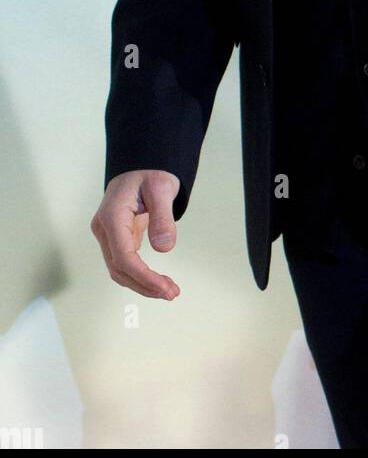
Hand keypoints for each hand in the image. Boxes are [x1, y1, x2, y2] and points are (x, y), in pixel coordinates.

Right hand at [91, 170, 181, 299]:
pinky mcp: (116, 238)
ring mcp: (107, 234)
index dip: (143, 276)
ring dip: (143, 284)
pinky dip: (141, 275)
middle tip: (172, 293)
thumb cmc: (150, 171)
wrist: (141, 164)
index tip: (164, 287)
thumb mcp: (162, 187)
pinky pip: (125, 262)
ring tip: (169, 291)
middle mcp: (104, 228)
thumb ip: (162, 217)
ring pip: (120, 270)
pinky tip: (159, 282)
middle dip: (145, 285)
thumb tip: (165, 248)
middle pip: (119, 268)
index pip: (123, 256)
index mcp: (112, 216)